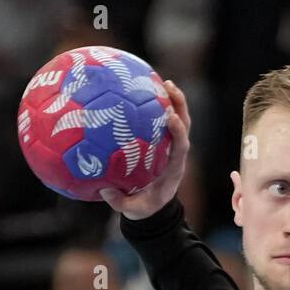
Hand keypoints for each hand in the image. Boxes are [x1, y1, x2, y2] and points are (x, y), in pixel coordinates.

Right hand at [99, 79, 190, 219]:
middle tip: (168, 86)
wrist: (154, 208)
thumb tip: (105, 191)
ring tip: (161, 80)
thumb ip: (120, 202)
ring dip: (173, 100)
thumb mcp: (133, 209)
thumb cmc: (144, 208)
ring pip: (178, 120)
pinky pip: (164, 122)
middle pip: (184, 126)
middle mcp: (176, 156)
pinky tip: (143, 92)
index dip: (178, 131)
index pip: (181, 147)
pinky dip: (158, 107)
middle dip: (179, 106)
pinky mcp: (165, 144)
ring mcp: (172, 148)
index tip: (171, 117)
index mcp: (173, 170)